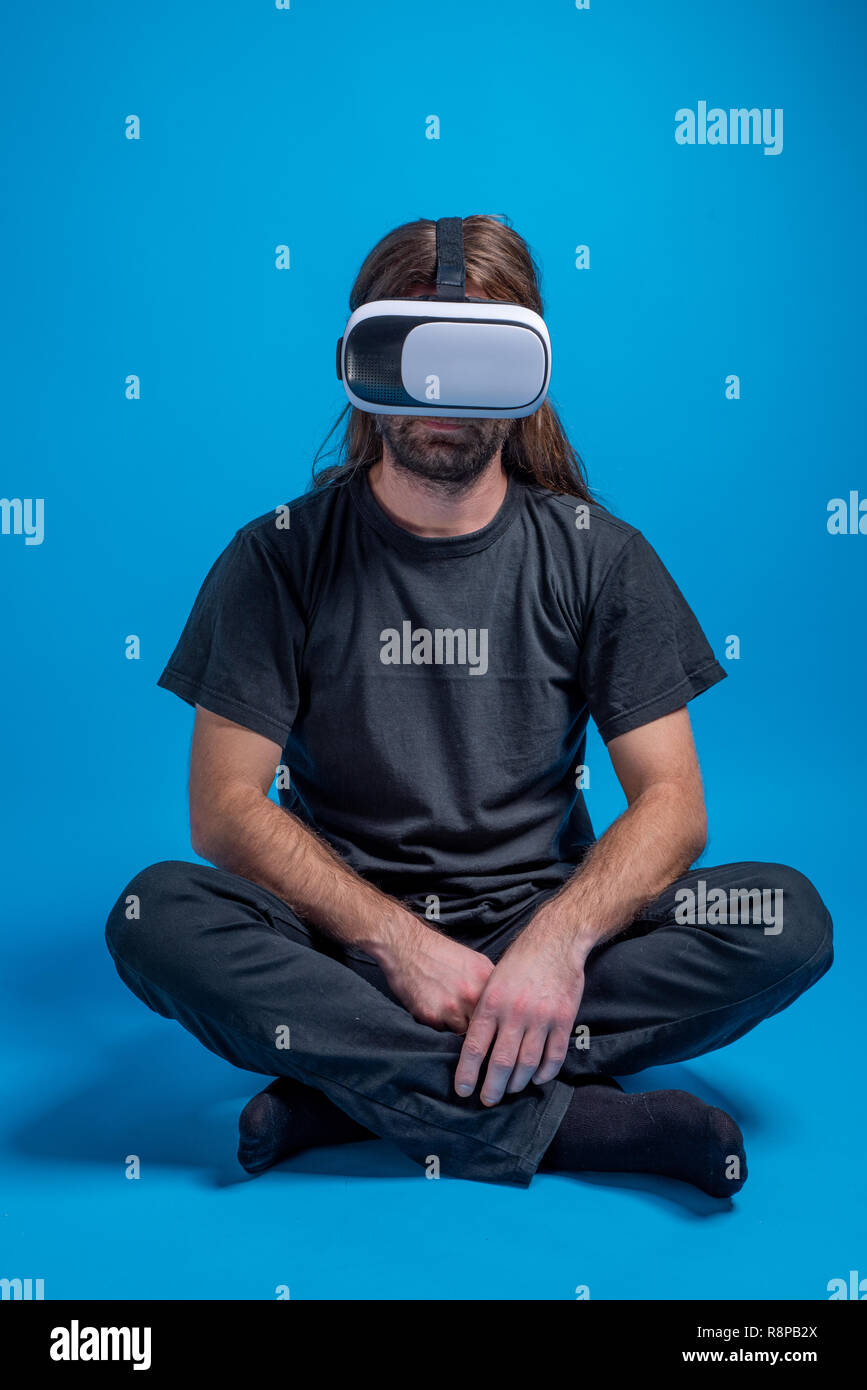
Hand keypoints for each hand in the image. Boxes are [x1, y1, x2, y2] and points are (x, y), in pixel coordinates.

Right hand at [380, 921, 494, 1033]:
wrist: (407, 946)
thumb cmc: (440, 953)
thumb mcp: (475, 961)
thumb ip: (489, 982)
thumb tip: (500, 1002)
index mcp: (486, 980)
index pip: (497, 1010)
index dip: (489, 1013)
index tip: (484, 1013)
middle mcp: (472, 995)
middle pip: (480, 1023)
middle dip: (471, 1018)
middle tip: (458, 1003)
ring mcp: (452, 1007)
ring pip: (461, 1030)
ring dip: (453, 1021)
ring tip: (443, 1001)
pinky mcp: (432, 1016)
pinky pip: (440, 1029)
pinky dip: (436, 1020)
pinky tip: (430, 1001)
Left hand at [454, 925, 586, 1104]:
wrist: (555, 940)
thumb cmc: (519, 960)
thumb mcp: (492, 980)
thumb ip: (485, 1011)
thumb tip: (474, 1043)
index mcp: (492, 1002)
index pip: (475, 1047)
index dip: (467, 1073)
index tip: (462, 1090)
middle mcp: (515, 1013)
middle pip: (501, 1062)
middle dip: (492, 1087)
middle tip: (488, 1100)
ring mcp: (542, 1018)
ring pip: (527, 1064)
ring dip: (517, 1083)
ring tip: (510, 1090)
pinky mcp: (564, 1020)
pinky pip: (554, 1056)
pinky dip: (545, 1072)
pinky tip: (536, 1078)